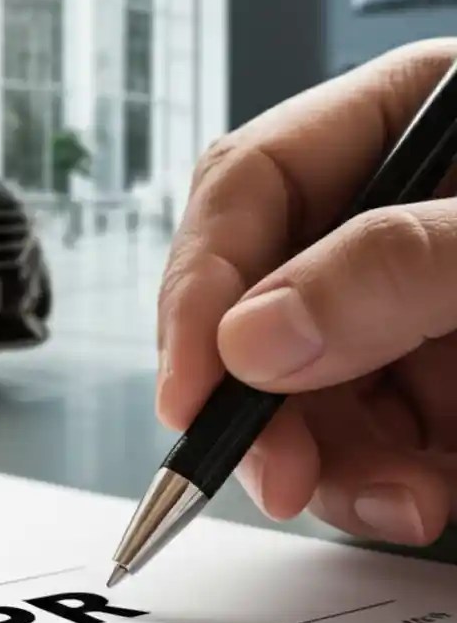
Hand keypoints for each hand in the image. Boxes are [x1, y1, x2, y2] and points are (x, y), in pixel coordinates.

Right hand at [159, 38, 456, 545]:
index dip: (199, 288)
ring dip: (327, 462)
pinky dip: (384, 485)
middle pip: (260, 300)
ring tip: (386, 500)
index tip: (191, 388)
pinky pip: (371, 437)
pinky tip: (417, 496)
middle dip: (259, 399)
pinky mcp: (438, 378)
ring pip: (305, 387)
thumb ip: (393, 267)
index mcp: (403, 123)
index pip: (247, 185)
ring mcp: (411, 301)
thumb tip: (251, 337)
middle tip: (266, 469)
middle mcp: (391, 214)